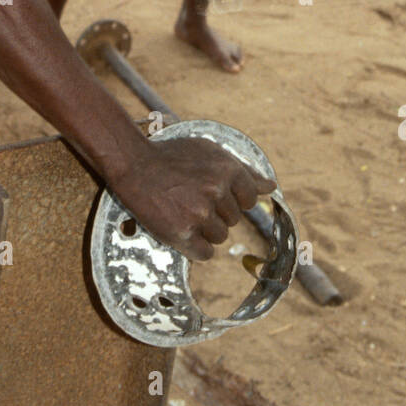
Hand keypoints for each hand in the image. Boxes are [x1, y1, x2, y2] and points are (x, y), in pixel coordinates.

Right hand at [112, 133, 275, 261]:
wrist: (134, 164)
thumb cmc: (173, 156)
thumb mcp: (210, 152)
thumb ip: (243, 170)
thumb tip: (270, 187)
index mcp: (227, 170)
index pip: (249, 199)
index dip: (233, 199)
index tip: (213, 193)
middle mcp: (216, 191)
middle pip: (233, 219)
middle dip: (216, 213)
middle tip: (191, 198)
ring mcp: (199, 214)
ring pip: (220, 237)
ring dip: (204, 230)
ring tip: (183, 210)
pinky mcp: (182, 233)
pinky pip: (205, 253)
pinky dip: (196, 247)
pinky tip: (182, 229)